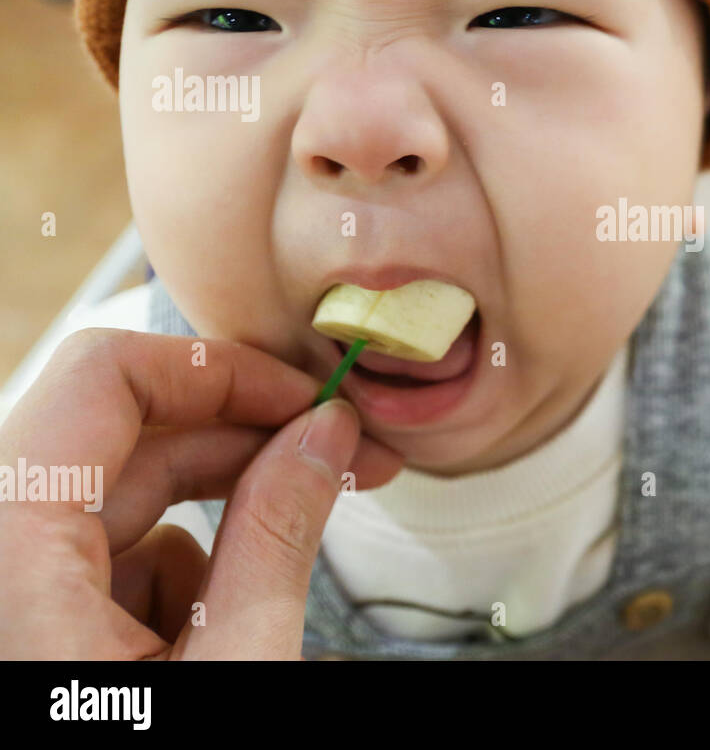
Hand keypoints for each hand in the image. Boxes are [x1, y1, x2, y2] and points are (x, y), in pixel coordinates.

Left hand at [0, 328, 402, 658]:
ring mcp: (10, 591)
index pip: (102, 376)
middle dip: (243, 447)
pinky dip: (175, 586)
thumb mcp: (232, 666)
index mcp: (10, 550)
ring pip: (122, 505)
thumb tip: (325, 435)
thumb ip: (276, 540)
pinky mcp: (27, 626)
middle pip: (122, 440)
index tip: (306, 399)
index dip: (220, 373)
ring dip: (218, 531)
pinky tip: (214, 641)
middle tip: (346, 457)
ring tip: (279, 591)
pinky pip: (106, 565)